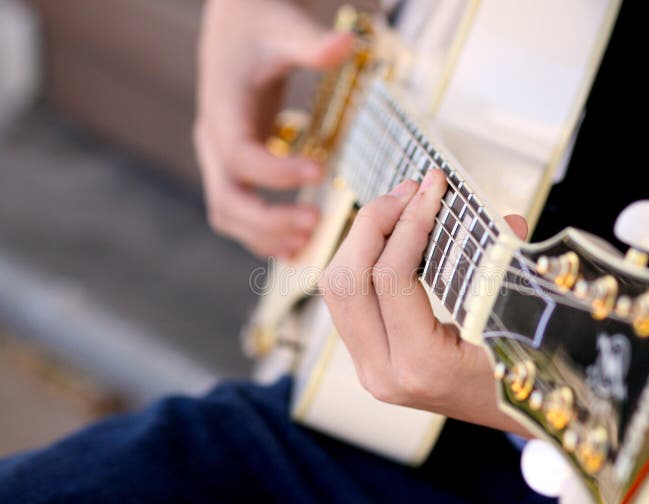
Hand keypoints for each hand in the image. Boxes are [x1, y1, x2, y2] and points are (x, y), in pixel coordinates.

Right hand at [195, 0, 351, 257]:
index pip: (239, 154)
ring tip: (308, 242)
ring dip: (263, 235)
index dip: (276, 171)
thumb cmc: (261, 23)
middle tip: (315, 224)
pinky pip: (238, 211)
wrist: (239, 25)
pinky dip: (261, 233)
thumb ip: (312, 43)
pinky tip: (295, 244)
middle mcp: (213, 138)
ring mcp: (220, 156)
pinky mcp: (234, 165)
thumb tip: (344, 43)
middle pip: (225, 198)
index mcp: (222, 107)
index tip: (321, 171)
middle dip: (267, 220)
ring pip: (227, 212)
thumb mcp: (286, 26)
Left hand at [321, 169, 531, 433]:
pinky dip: (362, 261)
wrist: (522, 417)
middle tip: (411, 189)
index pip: (391, 277)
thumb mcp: (522, 319)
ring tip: (401, 206)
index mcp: (422, 366)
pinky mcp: (370, 360)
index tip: (434, 185)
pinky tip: (392, 236)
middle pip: (346, 281)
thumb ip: (506, 265)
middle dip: (373, 223)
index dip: (409, 221)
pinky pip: (348, 302)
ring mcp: (371, 371)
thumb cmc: (531, 372)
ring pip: (337, 290)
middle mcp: (384, 374)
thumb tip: (497, 218)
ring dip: (363, 239)